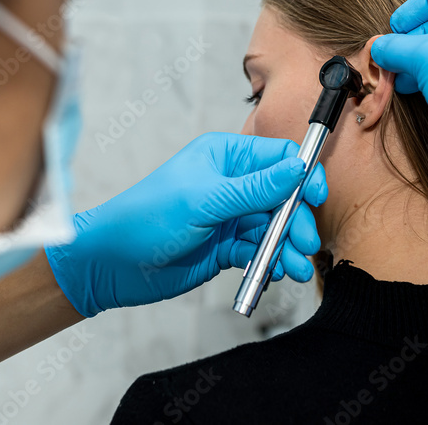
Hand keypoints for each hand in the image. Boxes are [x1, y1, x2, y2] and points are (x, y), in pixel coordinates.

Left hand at [45, 132, 326, 317]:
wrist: (112, 264)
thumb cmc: (145, 218)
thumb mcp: (204, 200)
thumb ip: (254, 188)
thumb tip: (296, 168)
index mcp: (225, 156)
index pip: (278, 157)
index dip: (301, 175)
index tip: (315, 198)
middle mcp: (232, 182)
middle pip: (282, 196)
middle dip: (295, 219)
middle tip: (304, 243)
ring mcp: (230, 215)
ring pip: (273, 227)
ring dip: (287, 246)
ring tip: (294, 268)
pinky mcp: (226, 245)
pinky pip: (259, 249)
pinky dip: (270, 260)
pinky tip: (275, 272)